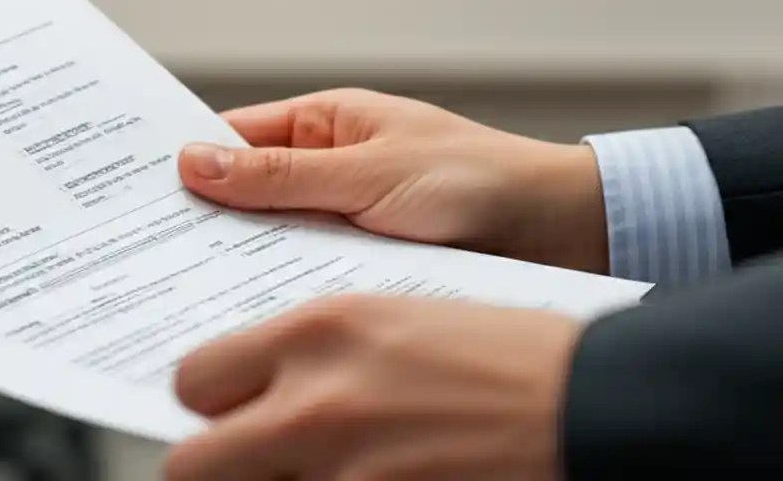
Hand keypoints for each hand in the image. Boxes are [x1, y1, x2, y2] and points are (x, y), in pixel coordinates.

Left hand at [165, 294, 582, 480]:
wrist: (591, 403)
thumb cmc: (502, 353)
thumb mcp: (389, 319)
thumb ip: (308, 351)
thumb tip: (256, 387)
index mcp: (316, 332)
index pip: (194, 380)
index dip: (205, 404)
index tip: (223, 412)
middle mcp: (317, 401)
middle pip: (193, 462)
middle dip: (214, 463)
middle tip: (247, 457)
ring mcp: (347, 469)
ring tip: (316, 467)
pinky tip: (364, 478)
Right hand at [179, 88, 608, 273]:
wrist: (564, 233)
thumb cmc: (480, 180)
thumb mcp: (368, 174)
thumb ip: (280, 176)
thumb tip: (195, 162)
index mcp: (325, 123)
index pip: (233, 137)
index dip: (184, 161)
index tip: (133, 191)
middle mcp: (327, 169)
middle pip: (244, 194)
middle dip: (202, 219)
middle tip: (145, 250)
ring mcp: (343, 219)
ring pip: (270, 242)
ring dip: (243, 261)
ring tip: (187, 287)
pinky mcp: (363, 266)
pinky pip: (306, 277)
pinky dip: (282, 291)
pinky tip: (255, 315)